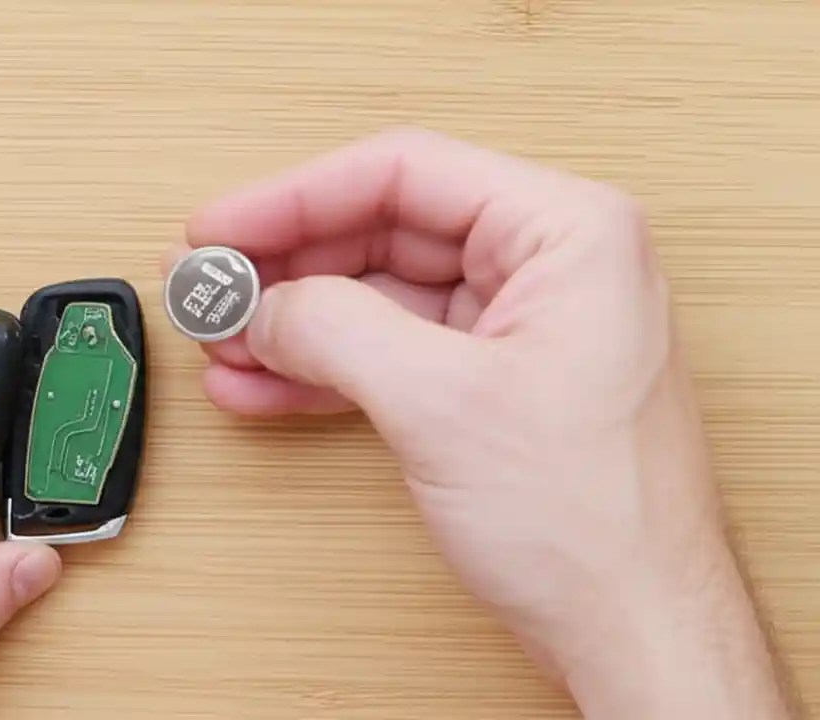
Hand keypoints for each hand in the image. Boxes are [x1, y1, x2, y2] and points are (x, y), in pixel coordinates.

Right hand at [173, 129, 794, 717]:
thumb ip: (336, 331)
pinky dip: (321, 368)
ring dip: (293, 321)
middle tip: (208, 285)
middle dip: (287, 265)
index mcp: (566, 234)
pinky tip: (260, 384)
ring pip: (376, 297)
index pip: (404, 175)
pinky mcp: (492, 388)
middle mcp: (547, 269)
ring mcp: (519, 330)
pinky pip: (388, 354)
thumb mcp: (441, 405)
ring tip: (222, 340)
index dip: (294, 198)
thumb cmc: (596, 526)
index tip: (221, 229)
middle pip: (382, 232)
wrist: (634, 634)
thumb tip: (261, 301)